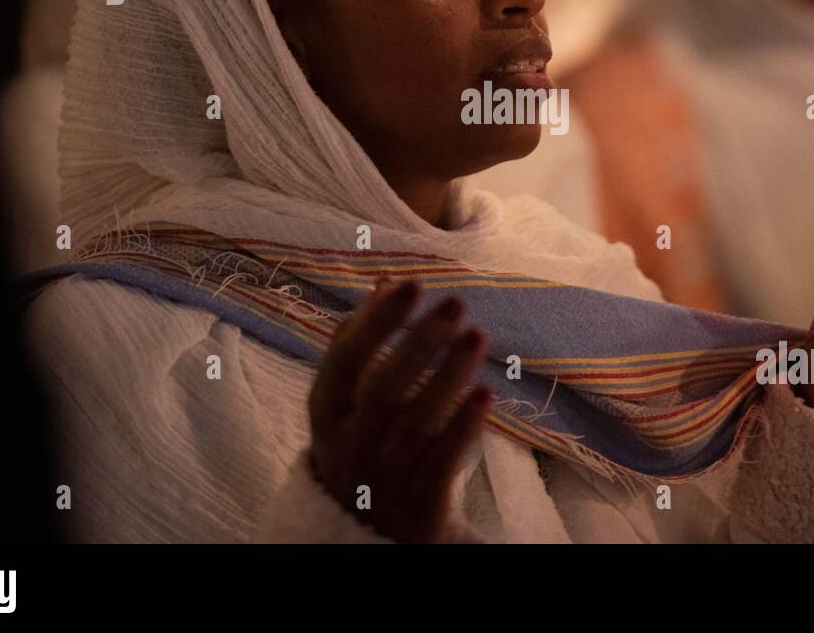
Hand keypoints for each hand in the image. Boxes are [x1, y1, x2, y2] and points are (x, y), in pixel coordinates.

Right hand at [308, 279, 489, 541]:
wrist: (366, 535)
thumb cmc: (362, 444)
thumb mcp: (348, 400)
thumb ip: (362, 342)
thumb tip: (385, 279)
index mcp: (326, 412)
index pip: (344, 358)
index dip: (377, 321)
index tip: (411, 282)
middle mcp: (348, 443)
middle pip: (383, 388)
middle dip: (419, 341)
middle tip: (456, 303)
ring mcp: (382, 475)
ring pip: (416, 421)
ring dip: (448, 375)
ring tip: (477, 336)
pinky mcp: (418, 503)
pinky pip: (442, 461)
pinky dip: (463, 427)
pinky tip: (487, 393)